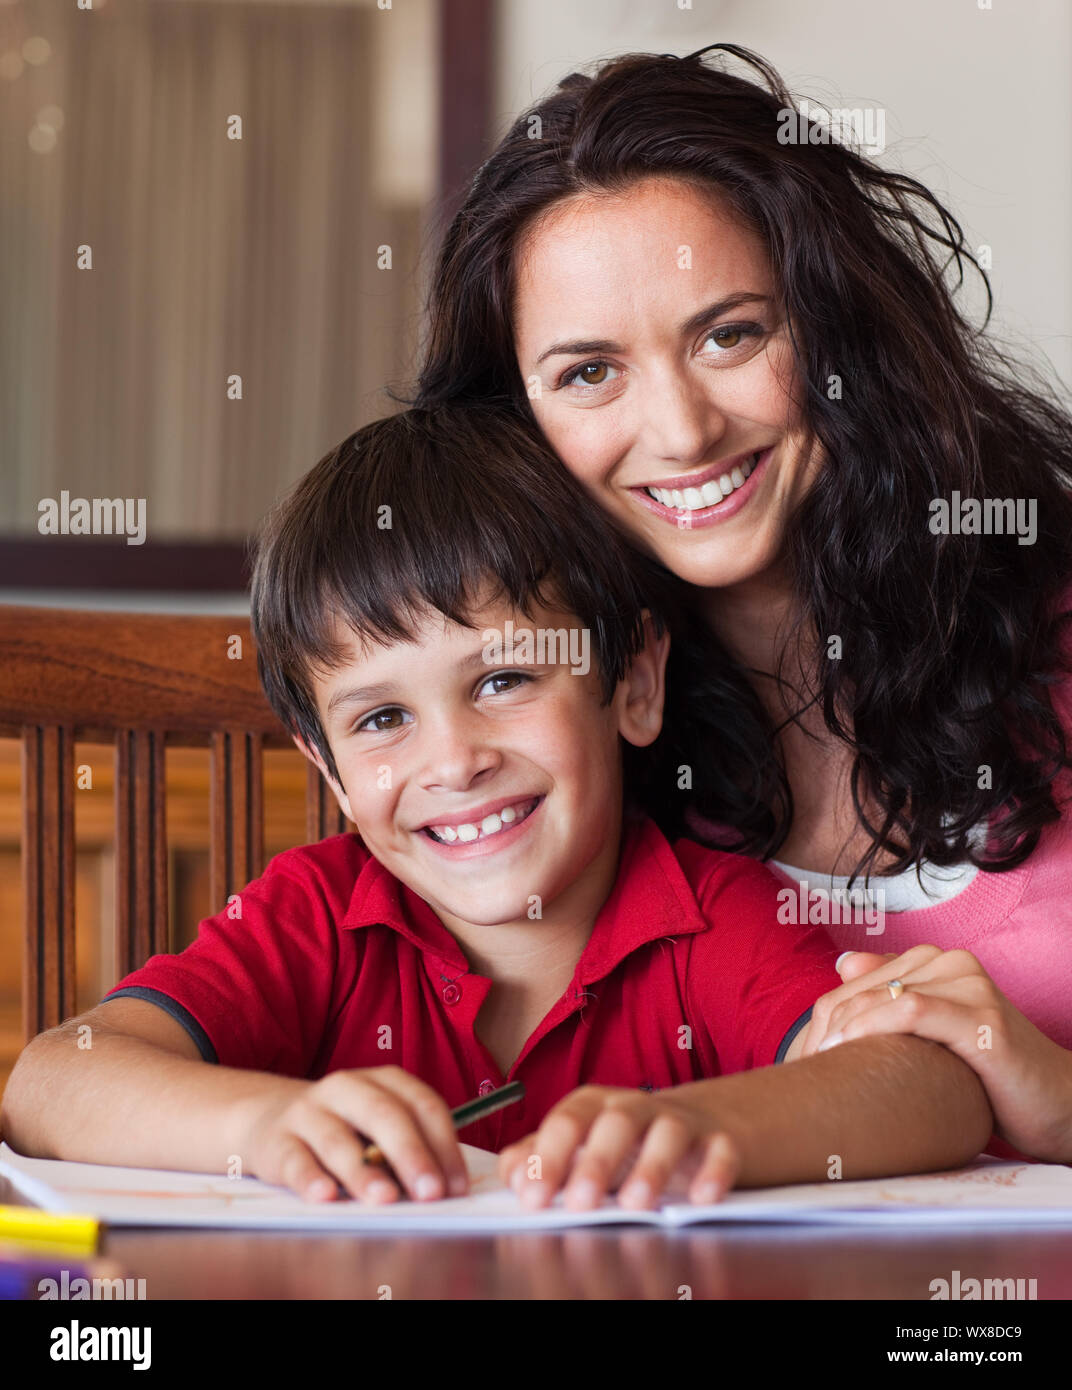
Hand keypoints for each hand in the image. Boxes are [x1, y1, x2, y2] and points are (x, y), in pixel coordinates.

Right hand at [238, 1065, 469, 1202]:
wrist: (269, 1119)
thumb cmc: (343, 1130)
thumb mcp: (378, 1128)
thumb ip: (408, 1150)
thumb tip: (444, 1192)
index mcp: (383, 1080)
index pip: (422, 1105)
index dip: (444, 1145)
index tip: (456, 1187)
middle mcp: (346, 1088)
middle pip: (384, 1115)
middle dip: (411, 1154)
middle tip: (431, 1193)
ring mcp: (308, 1111)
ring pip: (337, 1139)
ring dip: (363, 1172)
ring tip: (385, 1199)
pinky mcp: (276, 1141)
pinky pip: (295, 1160)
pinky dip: (311, 1179)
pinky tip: (326, 1197)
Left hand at [497, 1084, 739, 1210]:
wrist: (697, 1125)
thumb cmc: (624, 1142)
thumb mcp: (580, 1147)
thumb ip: (540, 1157)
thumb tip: (511, 1175)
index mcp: (594, 1106)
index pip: (566, 1122)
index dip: (547, 1157)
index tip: (533, 1197)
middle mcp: (636, 1107)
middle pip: (615, 1121)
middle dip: (596, 1161)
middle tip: (579, 1203)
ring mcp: (680, 1120)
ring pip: (668, 1131)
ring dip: (652, 1166)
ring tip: (636, 1204)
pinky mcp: (719, 1140)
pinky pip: (720, 1148)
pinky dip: (713, 1171)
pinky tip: (701, 1198)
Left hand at [803, 945, 1071, 1162]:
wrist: (1060, 1105)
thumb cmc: (990, 1076)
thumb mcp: (936, 1033)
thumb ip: (895, 993)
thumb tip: (843, 961)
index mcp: (935, 962)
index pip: (854, 984)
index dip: (820, 1021)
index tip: (799, 1060)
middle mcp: (951, 962)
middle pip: (860, 990)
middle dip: (824, 1029)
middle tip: (802, 1070)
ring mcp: (970, 986)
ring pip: (881, 997)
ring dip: (842, 1031)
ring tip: (818, 1066)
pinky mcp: (982, 1018)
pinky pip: (912, 1011)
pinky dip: (874, 1028)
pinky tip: (848, 1052)